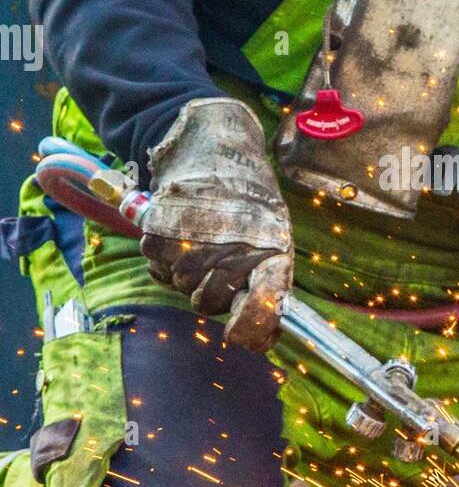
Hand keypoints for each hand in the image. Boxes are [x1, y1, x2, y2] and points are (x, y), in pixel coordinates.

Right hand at [140, 98, 291, 352]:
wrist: (215, 146)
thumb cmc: (247, 197)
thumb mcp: (273, 234)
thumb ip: (269, 283)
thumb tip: (262, 340)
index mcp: (272, 250)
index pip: (266, 303)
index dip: (253, 327)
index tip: (239, 336)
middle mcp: (234, 248)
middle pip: (208, 303)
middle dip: (208, 290)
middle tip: (214, 262)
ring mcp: (195, 241)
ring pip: (180, 285)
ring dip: (184, 271)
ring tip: (197, 239)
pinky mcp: (161, 232)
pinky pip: (157, 266)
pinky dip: (163, 257)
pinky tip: (177, 233)